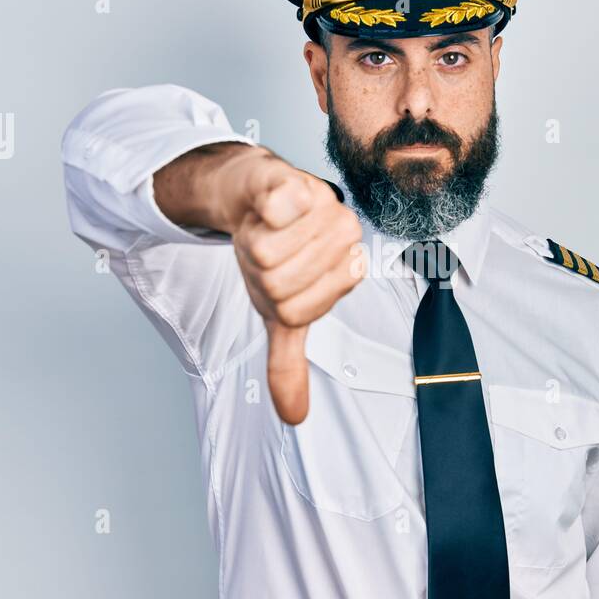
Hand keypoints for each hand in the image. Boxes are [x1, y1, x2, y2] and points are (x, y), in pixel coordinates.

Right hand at [224, 155, 364, 424]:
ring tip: (269, 228)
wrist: (252, 195)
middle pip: (279, 282)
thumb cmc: (274, 251)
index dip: (280, 299)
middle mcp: (342, 234)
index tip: (285, 278)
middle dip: (264, 273)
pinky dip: (266, 210)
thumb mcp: (281, 315)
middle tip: (274, 250)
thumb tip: (293, 418)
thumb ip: (288, 363)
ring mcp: (321, 205)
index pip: (298, 312)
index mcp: (346, 267)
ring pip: (269, 250)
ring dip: (256, 244)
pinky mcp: (293, 179)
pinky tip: (270, 207)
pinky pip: (278, 204)